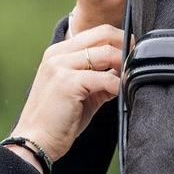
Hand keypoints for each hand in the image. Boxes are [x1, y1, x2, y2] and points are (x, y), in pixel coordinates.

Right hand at [8, 22, 123, 165]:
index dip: (120, 40)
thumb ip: (99, 77)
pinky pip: (105, 78)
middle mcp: (58, 54)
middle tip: (138, 62)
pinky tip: (121, 94)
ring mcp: (61, 66)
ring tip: (131, 80)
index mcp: (58, 52)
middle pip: (104, 34)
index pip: (97, 32)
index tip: (133, 53)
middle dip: (127, 46)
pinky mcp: (67, 83)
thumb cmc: (57, 120)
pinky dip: (118, 86)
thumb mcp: (80, 92)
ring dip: (125, 66)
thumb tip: (124, 70)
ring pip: (107, 53)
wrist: (35, 141)